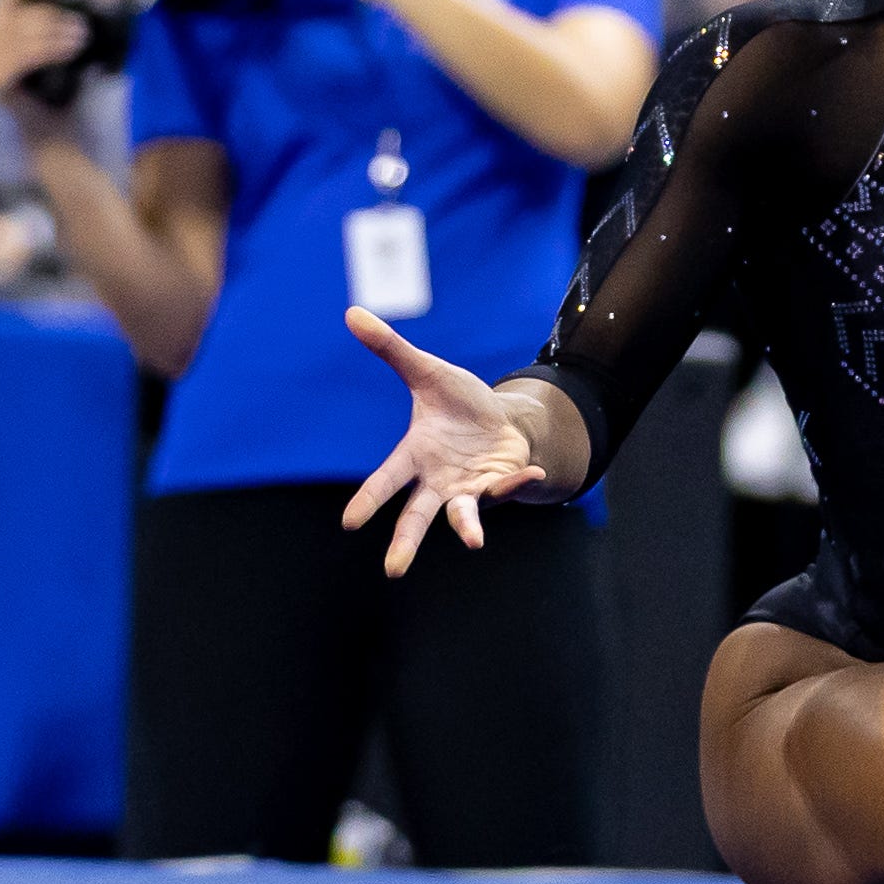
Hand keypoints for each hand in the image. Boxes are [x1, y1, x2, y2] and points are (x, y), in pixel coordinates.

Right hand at [0, 0, 90, 126]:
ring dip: (56, 33)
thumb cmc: (61, 88)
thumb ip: (63, 20)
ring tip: (80, 39)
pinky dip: (48, 49)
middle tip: (82, 29)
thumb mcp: (61, 46)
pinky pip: (21, 57)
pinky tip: (68, 50)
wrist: (56, 130)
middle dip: (55, 16)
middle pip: (19, 11)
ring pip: (21, 32)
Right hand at [341, 306, 549, 574]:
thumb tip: (352, 312)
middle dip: (406, 542)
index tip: (350, 523)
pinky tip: (533, 471)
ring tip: (473, 540)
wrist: (500, 418)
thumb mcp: (427, 371)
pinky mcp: (498, 485)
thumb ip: (391, 349)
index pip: (386, 480)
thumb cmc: (457, 404)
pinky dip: (518, 481)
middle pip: (417, 516)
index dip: (369, 500)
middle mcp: (437, 480)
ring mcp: (468, 487)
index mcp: (415, 456)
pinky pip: (508, 487)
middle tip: (393, 570)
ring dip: (468, 526)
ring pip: (463, 514)